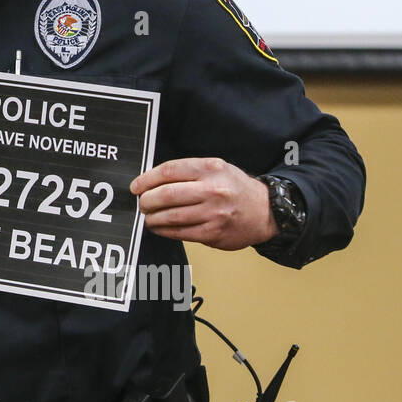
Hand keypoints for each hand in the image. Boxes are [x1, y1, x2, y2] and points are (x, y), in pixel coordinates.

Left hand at [130, 157, 276, 250]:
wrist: (266, 211)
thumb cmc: (234, 188)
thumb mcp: (216, 168)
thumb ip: (187, 172)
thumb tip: (151, 182)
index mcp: (210, 168)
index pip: (169, 171)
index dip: (146, 179)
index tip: (136, 186)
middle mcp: (213, 190)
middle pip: (167, 195)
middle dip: (147, 200)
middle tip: (141, 203)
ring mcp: (214, 213)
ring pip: (171, 216)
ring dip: (152, 218)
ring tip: (148, 216)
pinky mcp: (214, 233)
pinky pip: (180, 232)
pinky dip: (164, 230)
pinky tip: (159, 227)